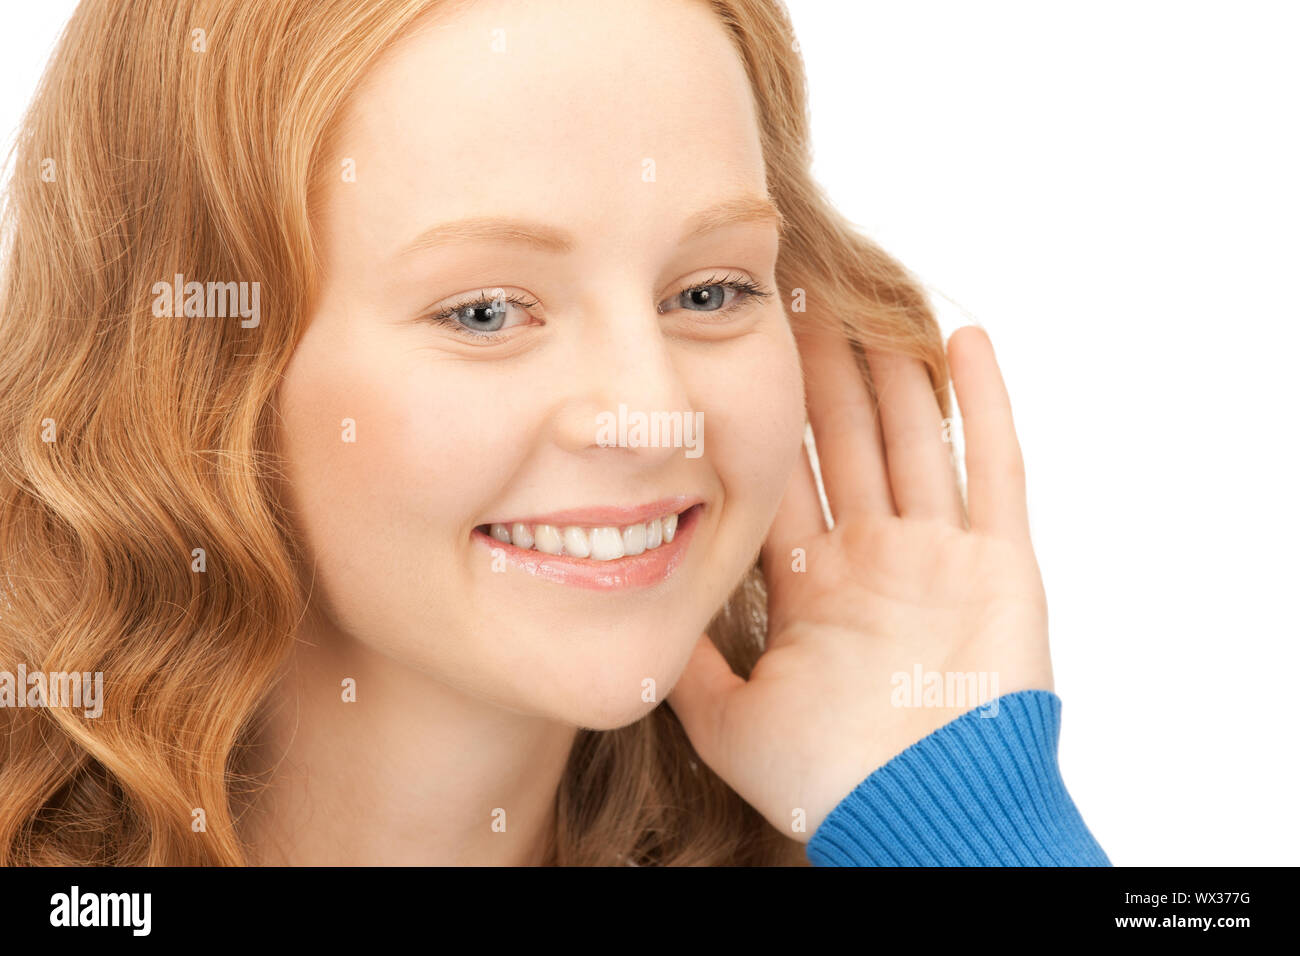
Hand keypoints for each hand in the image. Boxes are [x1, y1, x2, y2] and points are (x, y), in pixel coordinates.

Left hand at [667, 324, 1052, 841]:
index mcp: (815, 588)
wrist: (919, 816)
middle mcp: (875, 561)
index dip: (762, 416)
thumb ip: (685, 660)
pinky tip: (964, 338)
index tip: (741, 351)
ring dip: (892, 370)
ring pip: (912, 439)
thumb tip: (636, 611)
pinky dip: (984, 404)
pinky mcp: (1001, 565)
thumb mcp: (729, 718)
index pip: (784, 478)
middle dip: (824, 373)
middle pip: (845, 443)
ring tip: (868, 298)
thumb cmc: (828, 781)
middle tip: (801, 296)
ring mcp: (939, 558)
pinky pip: (993, 469)